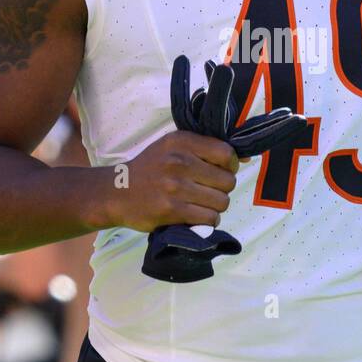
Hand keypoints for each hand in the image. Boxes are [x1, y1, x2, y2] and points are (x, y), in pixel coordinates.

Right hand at [113, 130, 238, 233]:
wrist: (115, 192)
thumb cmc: (149, 168)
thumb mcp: (172, 147)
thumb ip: (205, 148)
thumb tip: (245, 158)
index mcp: (181, 141)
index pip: (226, 153)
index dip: (231, 165)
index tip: (222, 171)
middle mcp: (179, 161)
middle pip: (227, 181)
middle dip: (223, 189)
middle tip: (209, 190)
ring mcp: (175, 187)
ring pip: (221, 202)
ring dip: (216, 206)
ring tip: (202, 203)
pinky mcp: (171, 210)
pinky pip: (209, 218)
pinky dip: (208, 220)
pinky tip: (196, 215)